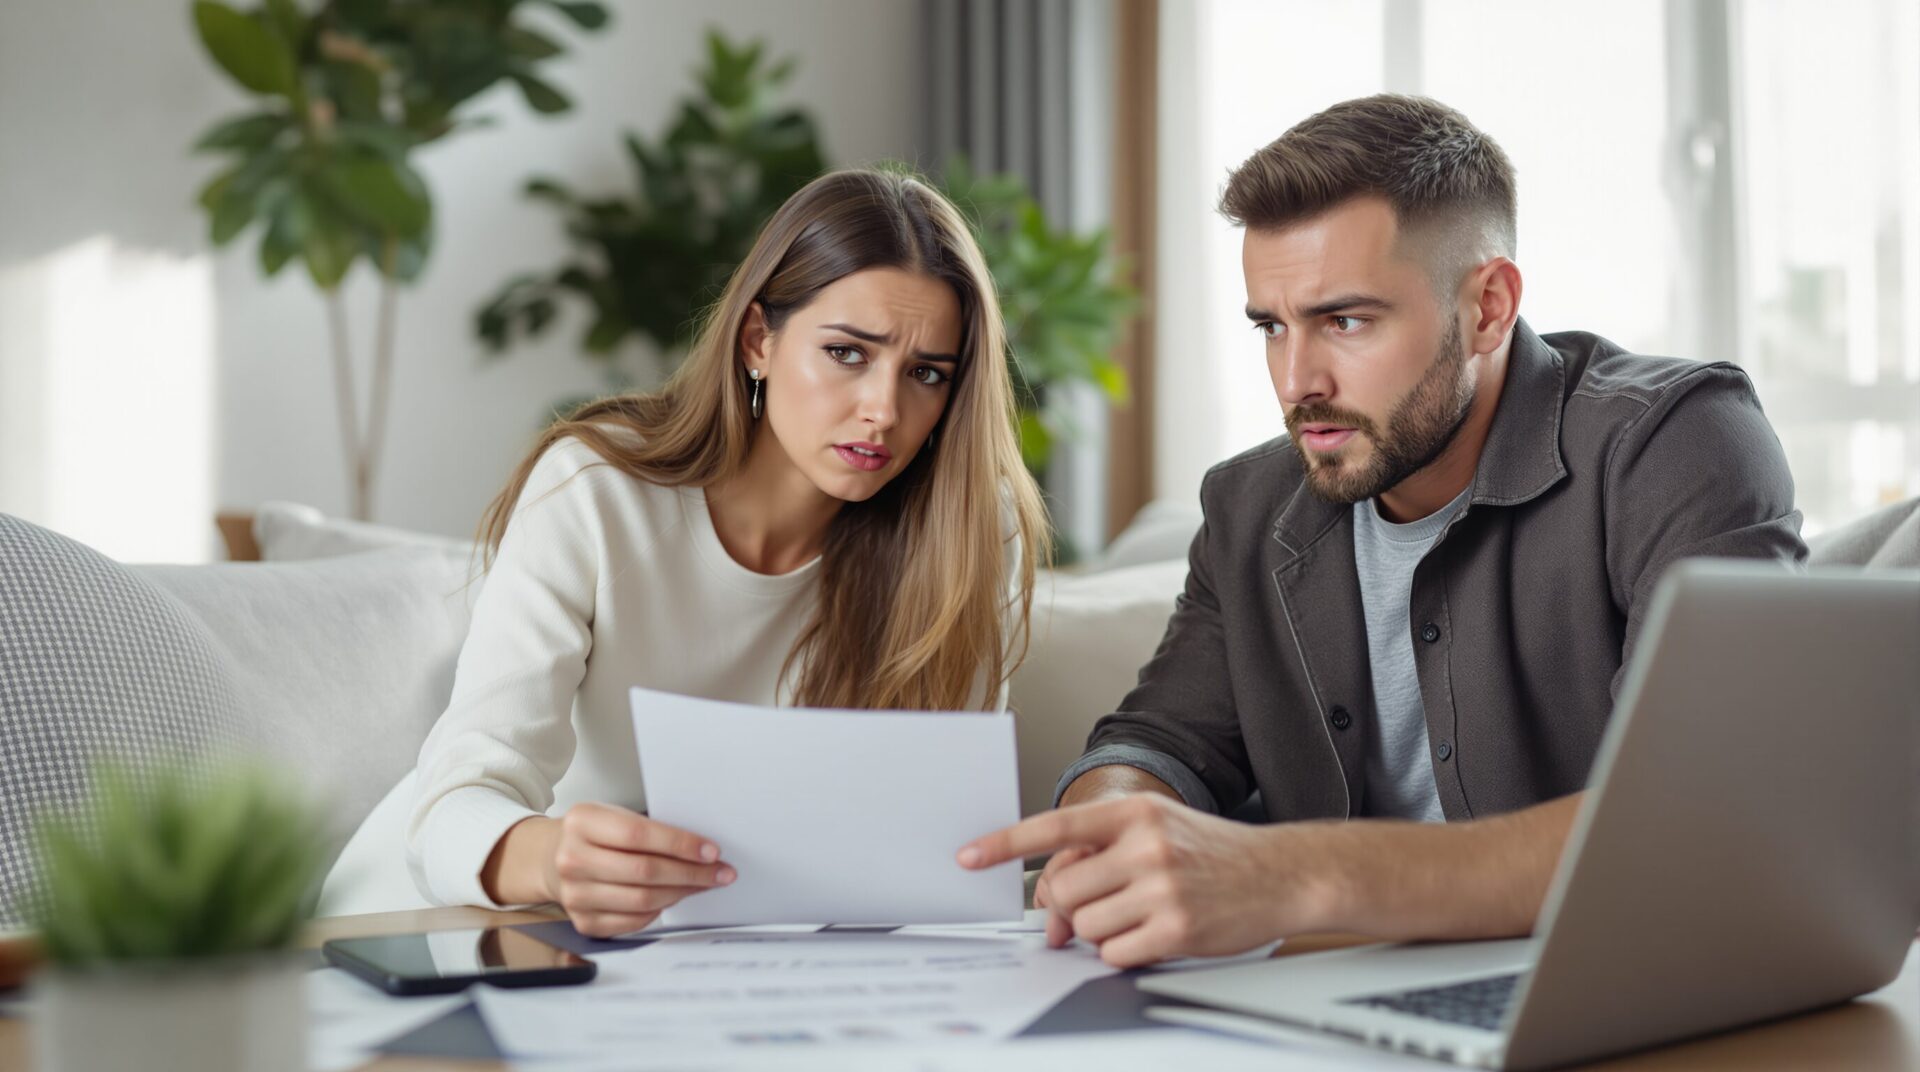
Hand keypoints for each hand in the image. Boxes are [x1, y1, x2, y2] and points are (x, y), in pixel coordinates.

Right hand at [545, 803, 735, 937]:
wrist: (554, 858)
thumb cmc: (594, 835)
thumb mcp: (614, 816)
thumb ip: (650, 829)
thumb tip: (702, 850)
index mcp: (582, 822)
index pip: (638, 835)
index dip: (679, 844)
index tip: (710, 851)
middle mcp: (573, 859)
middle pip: (644, 871)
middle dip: (691, 873)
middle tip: (720, 871)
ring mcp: (575, 894)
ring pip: (643, 900)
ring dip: (682, 893)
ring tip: (704, 884)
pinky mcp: (584, 921)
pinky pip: (634, 921)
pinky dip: (661, 910)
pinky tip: (675, 897)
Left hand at [960, 794, 1336, 967]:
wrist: (1280, 874)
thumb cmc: (1209, 853)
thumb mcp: (1155, 831)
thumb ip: (1098, 857)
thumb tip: (1047, 911)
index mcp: (1135, 812)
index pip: (1054, 826)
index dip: (1005, 843)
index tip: (968, 856)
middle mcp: (1146, 845)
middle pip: (1063, 891)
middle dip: (1069, 907)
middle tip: (1097, 905)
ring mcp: (1162, 889)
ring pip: (1085, 926)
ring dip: (1099, 931)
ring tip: (1137, 915)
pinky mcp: (1177, 931)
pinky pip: (1113, 954)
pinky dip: (1122, 952)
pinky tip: (1152, 934)